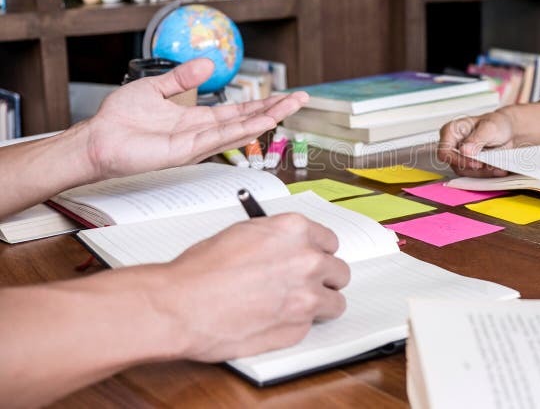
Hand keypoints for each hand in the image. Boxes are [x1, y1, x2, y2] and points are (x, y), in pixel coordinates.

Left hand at [84, 58, 307, 178]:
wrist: (99, 138)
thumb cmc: (121, 120)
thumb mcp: (156, 88)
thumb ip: (183, 78)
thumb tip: (208, 64)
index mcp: (197, 118)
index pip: (238, 110)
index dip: (262, 103)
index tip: (284, 95)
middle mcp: (203, 133)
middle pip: (248, 120)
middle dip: (276, 110)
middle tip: (301, 99)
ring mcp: (198, 144)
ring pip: (240, 130)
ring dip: (266, 119)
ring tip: (289, 108)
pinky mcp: (186, 151)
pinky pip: (219, 139)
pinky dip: (241, 131)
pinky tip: (260, 123)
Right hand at [157, 213, 349, 361]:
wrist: (182, 305)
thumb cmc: (201, 270)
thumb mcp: (243, 233)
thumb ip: (276, 238)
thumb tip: (288, 245)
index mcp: (295, 231)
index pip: (330, 241)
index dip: (319, 252)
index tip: (313, 259)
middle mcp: (308, 260)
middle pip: (339, 271)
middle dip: (324, 278)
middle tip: (306, 284)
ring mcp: (307, 296)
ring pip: (335, 301)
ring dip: (320, 304)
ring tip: (295, 306)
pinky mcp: (298, 328)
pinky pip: (311, 326)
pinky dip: (297, 325)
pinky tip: (273, 321)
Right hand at [437, 110, 514, 176]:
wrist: (508, 131)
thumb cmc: (496, 124)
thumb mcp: (489, 128)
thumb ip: (476, 139)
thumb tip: (463, 150)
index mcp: (451, 131)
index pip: (444, 152)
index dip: (458, 160)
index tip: (476, 162)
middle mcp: (453, 146)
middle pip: (455, 165)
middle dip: (475, 167)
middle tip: (490, 164)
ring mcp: (460, 157)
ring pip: (466, 173)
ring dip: (483, 172)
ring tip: (497, 166)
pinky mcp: (469, 166)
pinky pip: (475, 175)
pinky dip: (487, 173)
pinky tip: (497, 168)